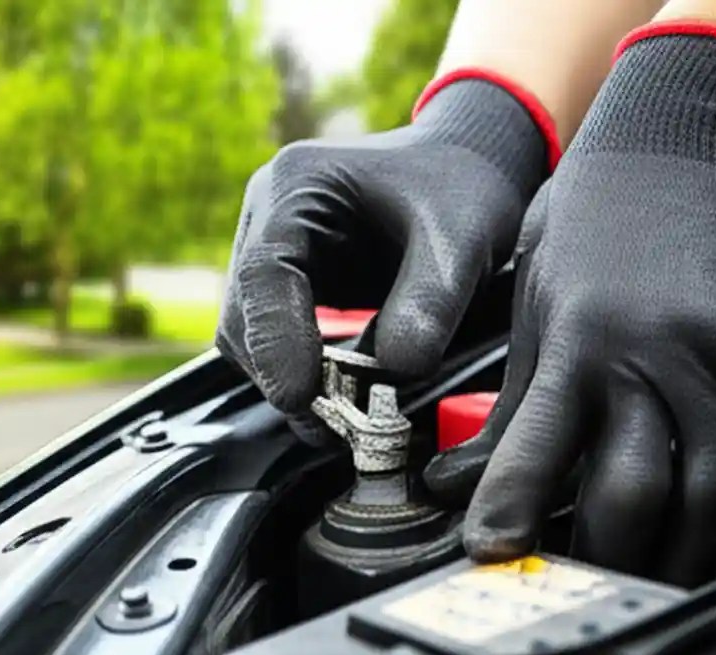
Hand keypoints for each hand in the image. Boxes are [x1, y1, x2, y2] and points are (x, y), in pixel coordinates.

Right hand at [216, 79, 551, 441]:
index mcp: (298, 184)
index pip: (262, 273)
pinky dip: (305, 373)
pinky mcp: (291, 282)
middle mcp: (269, 215)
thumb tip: (394, 374)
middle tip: (333, 427)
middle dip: (281, 372)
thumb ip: (430, 303)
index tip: (301, 398)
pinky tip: (344, 397)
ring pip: (250, 335)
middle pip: (244, 313)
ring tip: (343, 420)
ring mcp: (273, 249)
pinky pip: (277, 338)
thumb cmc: (464, 186)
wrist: (471, 166)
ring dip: (289, 380)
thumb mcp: (462, 240)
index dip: (275, 341)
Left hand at [424, 30, 715, 585]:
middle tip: (575, 587)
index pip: (541, 445)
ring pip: (707, 492)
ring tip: (643, 590)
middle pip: (635, 490)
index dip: (511, 508)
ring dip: (674, 559)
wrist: (681, 148)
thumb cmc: (592, 224)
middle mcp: (653, 357)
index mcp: (580, 338)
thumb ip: (507, 409)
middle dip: (602, 556)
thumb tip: (454, 483)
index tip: (489, 554)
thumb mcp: (533, 309)